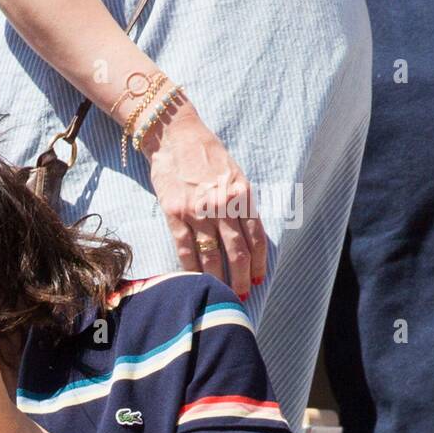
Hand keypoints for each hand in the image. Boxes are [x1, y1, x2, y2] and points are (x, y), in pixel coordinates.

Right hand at [143, 101, 267, 299]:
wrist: (175, 137)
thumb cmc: (206, 155)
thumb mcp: (234, 175)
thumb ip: (240, 204)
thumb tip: (246, 234)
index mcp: (242, 195)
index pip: (256, 237)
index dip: (258, 262)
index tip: (258, 279)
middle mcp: (223, 205)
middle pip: (237, 250)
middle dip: (240, 277)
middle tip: (240, 296)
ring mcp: (198, 210)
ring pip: (211, 253)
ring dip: (217, 277)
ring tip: (219, 293)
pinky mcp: (175, 212)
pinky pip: (185, 247)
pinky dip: (190, 266)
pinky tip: (193, 279)